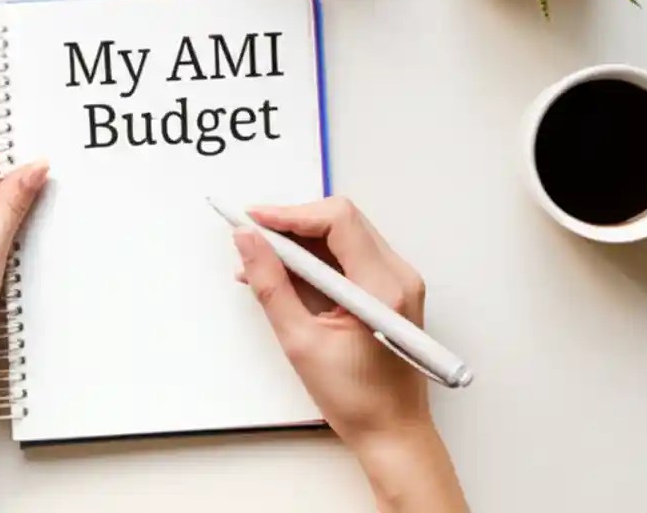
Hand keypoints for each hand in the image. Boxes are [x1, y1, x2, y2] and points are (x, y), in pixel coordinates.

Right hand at [234, 198, 468, 511]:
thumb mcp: (300, 342)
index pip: (337, 221)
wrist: (393, 432)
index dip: (290, 214)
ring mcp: (398, 281)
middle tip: (252, 237)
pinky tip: (284, 275)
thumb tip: (248, 242)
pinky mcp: (389, 289)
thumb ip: (271, 285)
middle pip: (341, 221)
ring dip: (300, 242)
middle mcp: (398, 276)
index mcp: (383, 288)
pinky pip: (349, 256)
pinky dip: (315, 259)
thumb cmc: (358, 400)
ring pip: (343, 236)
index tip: (253, 220)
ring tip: (260, 261)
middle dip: (292, 224)